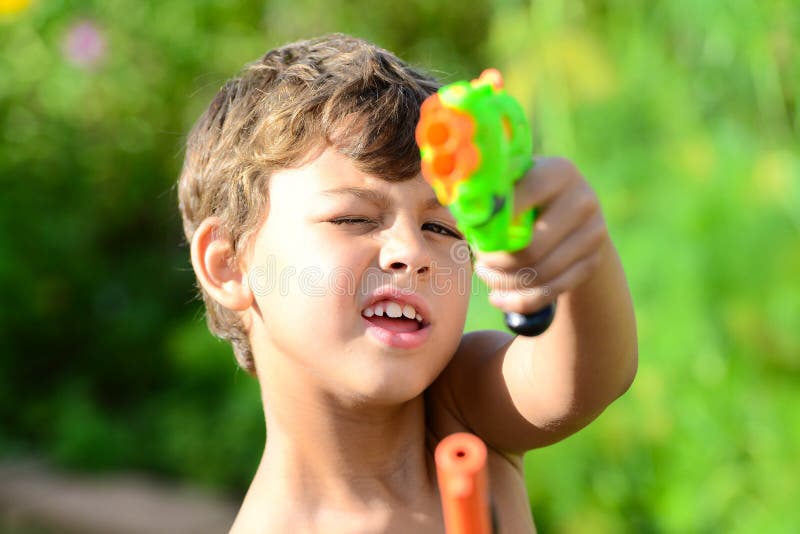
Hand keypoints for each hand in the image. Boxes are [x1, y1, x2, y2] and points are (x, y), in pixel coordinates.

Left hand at [475, 157, 609, 313]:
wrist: (572, 212)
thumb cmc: (526, 194)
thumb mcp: (513, 181)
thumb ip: (490, 190)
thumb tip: (464, 209)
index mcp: (559, 172)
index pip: (528, 195)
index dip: (498, 217)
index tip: (474, 231)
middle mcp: (582, 201)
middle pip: (533, 248)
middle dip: (497, 260)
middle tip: (479, 260)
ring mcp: (592, 235)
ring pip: (539, 275)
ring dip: (503, 281)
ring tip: (485, 272)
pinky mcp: (591, 263)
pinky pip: (548, 293)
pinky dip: (517, 300)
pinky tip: (497, 297)